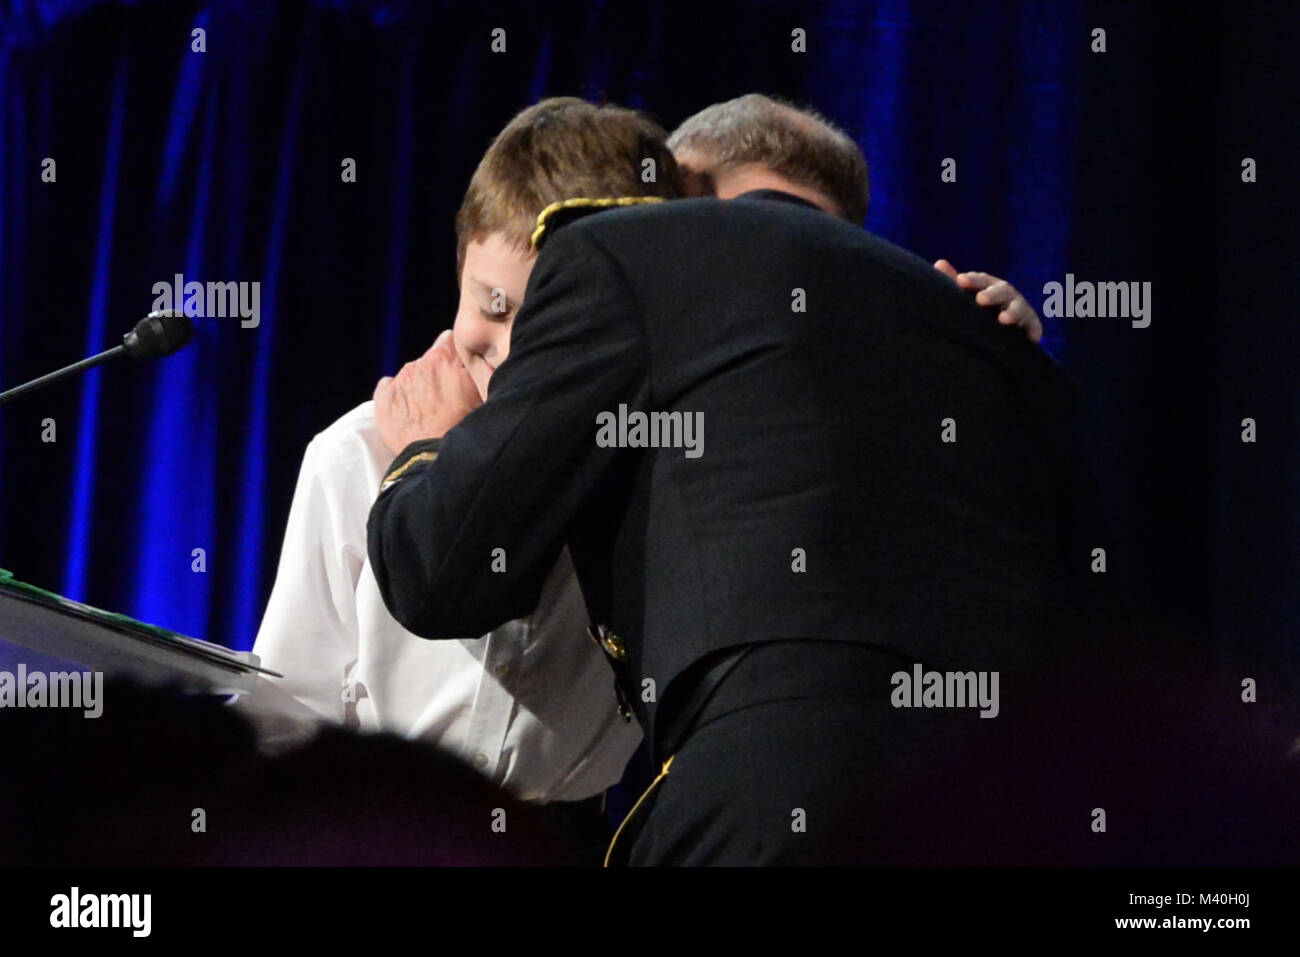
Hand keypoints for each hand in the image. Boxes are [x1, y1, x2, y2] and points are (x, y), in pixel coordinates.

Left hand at [373, 330, 482, 455]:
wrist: (434, 460)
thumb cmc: (465, 429)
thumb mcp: (485, 396)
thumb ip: (484, 372)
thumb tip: (487, 360)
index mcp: (445, 358)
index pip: (451, 340)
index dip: (458, 354)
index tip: (461, 368)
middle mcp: (420, 363)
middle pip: (431, 360)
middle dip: (439, 373)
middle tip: (449, 398)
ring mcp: (399, 380)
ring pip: (412, 376)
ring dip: (420, 387)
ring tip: (431, 411)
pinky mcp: (383, 398)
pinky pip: (389, 388)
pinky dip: (398, 397)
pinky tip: (410, 413)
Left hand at [934, 259, 1042, 344]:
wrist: (1005, 326)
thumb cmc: (980, 306)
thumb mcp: (968, 295)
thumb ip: (953, 281)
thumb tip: (939, 263)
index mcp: (989, 286)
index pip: (981, 281)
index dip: (972, 280)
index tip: (960, 281)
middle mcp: (1006, 295)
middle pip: (1001, 292)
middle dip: (992, 294)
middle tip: (981, 299)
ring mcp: (1020, 309)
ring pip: (1018, 309)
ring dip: (1012, 312)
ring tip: (1004, 319)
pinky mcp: (1030, 326)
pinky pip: (1033, 328)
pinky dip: (1034, 331)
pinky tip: (1032, 338)